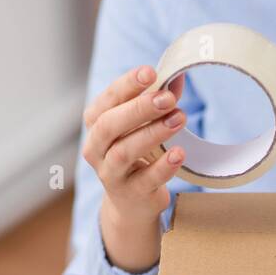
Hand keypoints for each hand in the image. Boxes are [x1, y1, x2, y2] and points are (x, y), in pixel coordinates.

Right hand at [82, 66, 186, 272]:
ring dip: (153, 134)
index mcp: (96, 123)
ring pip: (124, 152)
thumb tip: (178, 78)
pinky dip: (163, 166)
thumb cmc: (136, 152)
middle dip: (139, 109)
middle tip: (168, 98)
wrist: (131, 202)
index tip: (150, 72)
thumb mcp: (142, 125)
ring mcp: (110, 174)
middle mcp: (96, 148)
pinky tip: (179, 153)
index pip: (107, 100)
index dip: (127, 85)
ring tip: (179, 118)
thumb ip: (158, 100)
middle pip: (110, 125)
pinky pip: (146, 180)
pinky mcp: (130, 194)